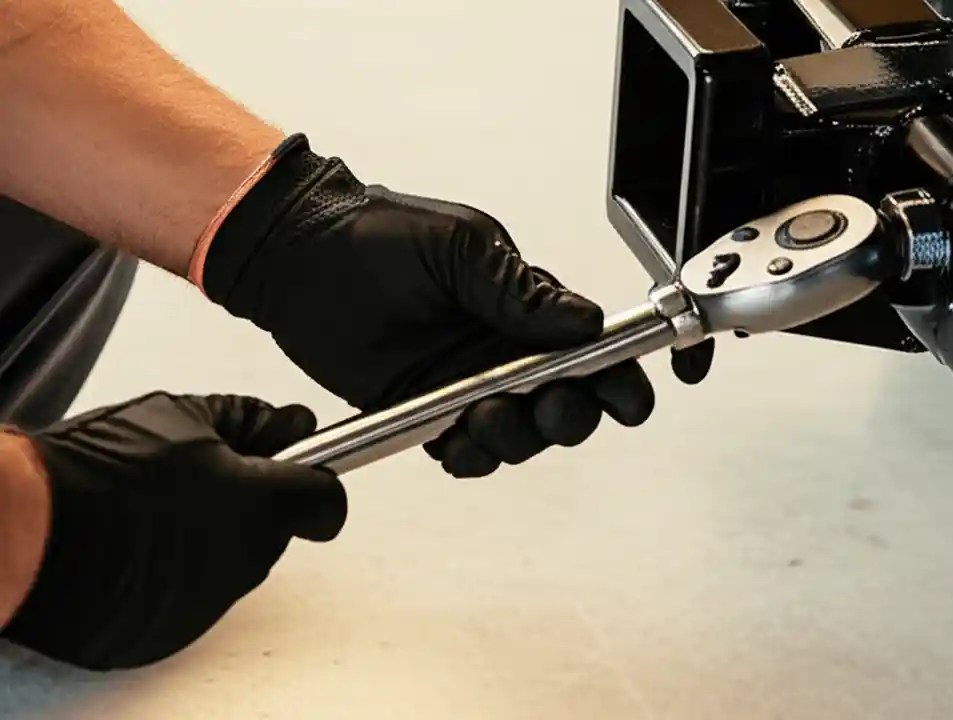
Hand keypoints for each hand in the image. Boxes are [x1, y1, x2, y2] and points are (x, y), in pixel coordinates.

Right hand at [0, 393, 345, 670]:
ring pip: (230, 564)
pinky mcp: (169, 633)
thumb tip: (292, 423)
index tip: (294, 472)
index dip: (311, 481)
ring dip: (207, 541)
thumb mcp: (182, 416)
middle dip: (247, 506)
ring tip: (149, 513)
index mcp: (263, 506)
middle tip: (195, 482)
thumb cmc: (97, 470)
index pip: (326, 502)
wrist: (23, 531)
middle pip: (272, 532)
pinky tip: (131, 548)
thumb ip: (250, 420)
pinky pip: (189, 597)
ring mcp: (209, 603)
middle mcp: (247, 562)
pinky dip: (171, 576)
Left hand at [198, 134, 655, 477]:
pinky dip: (472, 457)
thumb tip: (588, 321)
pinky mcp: (429, 413)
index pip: (603, 345)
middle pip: (572, 403)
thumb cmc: (380, 235)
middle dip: (573, 415)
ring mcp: (471, 385)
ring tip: (485, 415)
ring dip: (518, 437)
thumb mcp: (462, 248)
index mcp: (532, 307)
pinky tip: (457, 440)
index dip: (634, 374)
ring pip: (523, 435)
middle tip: (551, 406)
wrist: (299, 257)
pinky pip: (469, 453)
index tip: (647, 391)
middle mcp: (509, 352)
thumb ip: (522, 292)